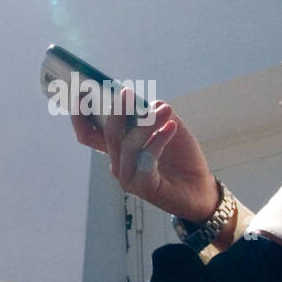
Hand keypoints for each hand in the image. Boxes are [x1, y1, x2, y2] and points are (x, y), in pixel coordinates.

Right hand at [69, 85, 219, 221]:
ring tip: (165, 110)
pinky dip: (158, 140)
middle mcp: (118, 163)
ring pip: (128, 145)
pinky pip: (146, 160)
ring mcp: (129, 178)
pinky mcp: (145, 188)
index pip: (89, 134)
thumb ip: (154, 113)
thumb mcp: (168, 127)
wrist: (201, 187)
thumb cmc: (181, 157)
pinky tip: (171, 128)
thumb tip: (146, 102)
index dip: (79, 115)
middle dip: (117, 111)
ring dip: (146, 124)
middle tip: (127, 93)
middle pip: (109, 135)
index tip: (80, 93)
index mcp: (118, 148)